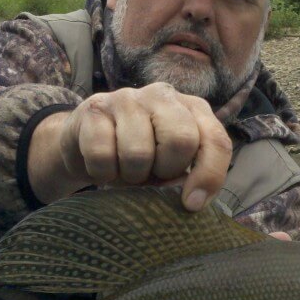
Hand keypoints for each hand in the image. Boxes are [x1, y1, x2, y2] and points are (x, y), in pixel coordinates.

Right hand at [28, 83, 231, 210]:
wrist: (84, 144)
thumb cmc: (138, 157)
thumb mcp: (170, 166)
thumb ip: (189, 175)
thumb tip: (192, 198)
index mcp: (192, 109)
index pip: (215, 140)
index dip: (209, 175)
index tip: (192, 204)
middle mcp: (163, 96)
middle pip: (180, 140)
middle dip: (165, 170)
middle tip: (151, 174)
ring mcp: (127, 98)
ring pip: (138, 152)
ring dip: (130, 175)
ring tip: (125, 169)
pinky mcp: (95, 108)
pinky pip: (102, 155)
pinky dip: (102, 173)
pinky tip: (103, 167)